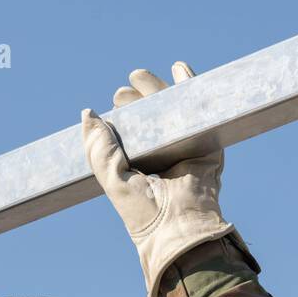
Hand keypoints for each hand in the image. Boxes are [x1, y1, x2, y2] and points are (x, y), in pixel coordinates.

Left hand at [82, 60, 232, 296]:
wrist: (177, 227)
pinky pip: (201, 112)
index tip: (114, 99)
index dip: (123, 113)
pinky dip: (192, 87)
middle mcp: (164, 158)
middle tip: (121, 91)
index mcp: (141, 168)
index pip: (133, 133)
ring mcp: (187, 151)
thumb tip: (88, 113)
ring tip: (139, 76)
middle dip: (138, 99)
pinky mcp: (209, 147)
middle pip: (152, 119)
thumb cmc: (143, 213)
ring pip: (173, 112)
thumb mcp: (111, 178)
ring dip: (158, 90)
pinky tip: (179, 69)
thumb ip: (98, 147)